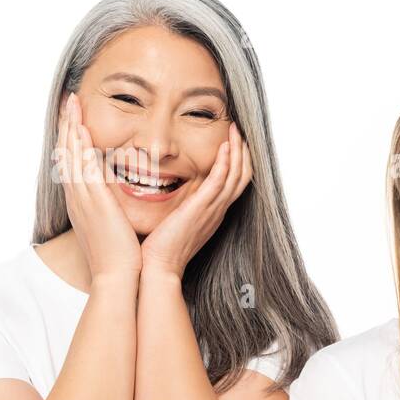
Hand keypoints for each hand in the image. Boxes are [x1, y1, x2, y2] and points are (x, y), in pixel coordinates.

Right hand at [53, 92, 142, 281]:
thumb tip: (118, 201)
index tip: (75, 118)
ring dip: (71, 126)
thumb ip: (112, 210)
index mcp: (82, 203)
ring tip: (72, 103)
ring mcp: (82, 198)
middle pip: (66, 152)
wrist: (118, 277)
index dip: (72, 139)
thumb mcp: (112, 226)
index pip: (73, 163)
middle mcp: (78, 197)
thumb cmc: (120, 256)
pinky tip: (82, 128)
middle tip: (68, 101)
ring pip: (71, 154)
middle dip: (67, 125)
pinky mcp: (94, 202)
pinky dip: (81, 146)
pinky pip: (83, 167)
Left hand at [140, 122, 252, 278]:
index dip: (237, 161)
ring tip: (236, 130)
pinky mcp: (201, 210)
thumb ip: (180, 208)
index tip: (232, 142)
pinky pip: (220, 181)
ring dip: (238, 151)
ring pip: (236, 176)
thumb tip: (170, 195)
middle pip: (242, 177)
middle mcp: (217, 211)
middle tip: (239, 130)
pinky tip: (225, 146)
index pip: (233, 183)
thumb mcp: (175, 224)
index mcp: (212, 214)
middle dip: (243, 152)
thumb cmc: (159, 250)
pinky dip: (226, 162)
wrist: (157, 269)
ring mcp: (212, 210)